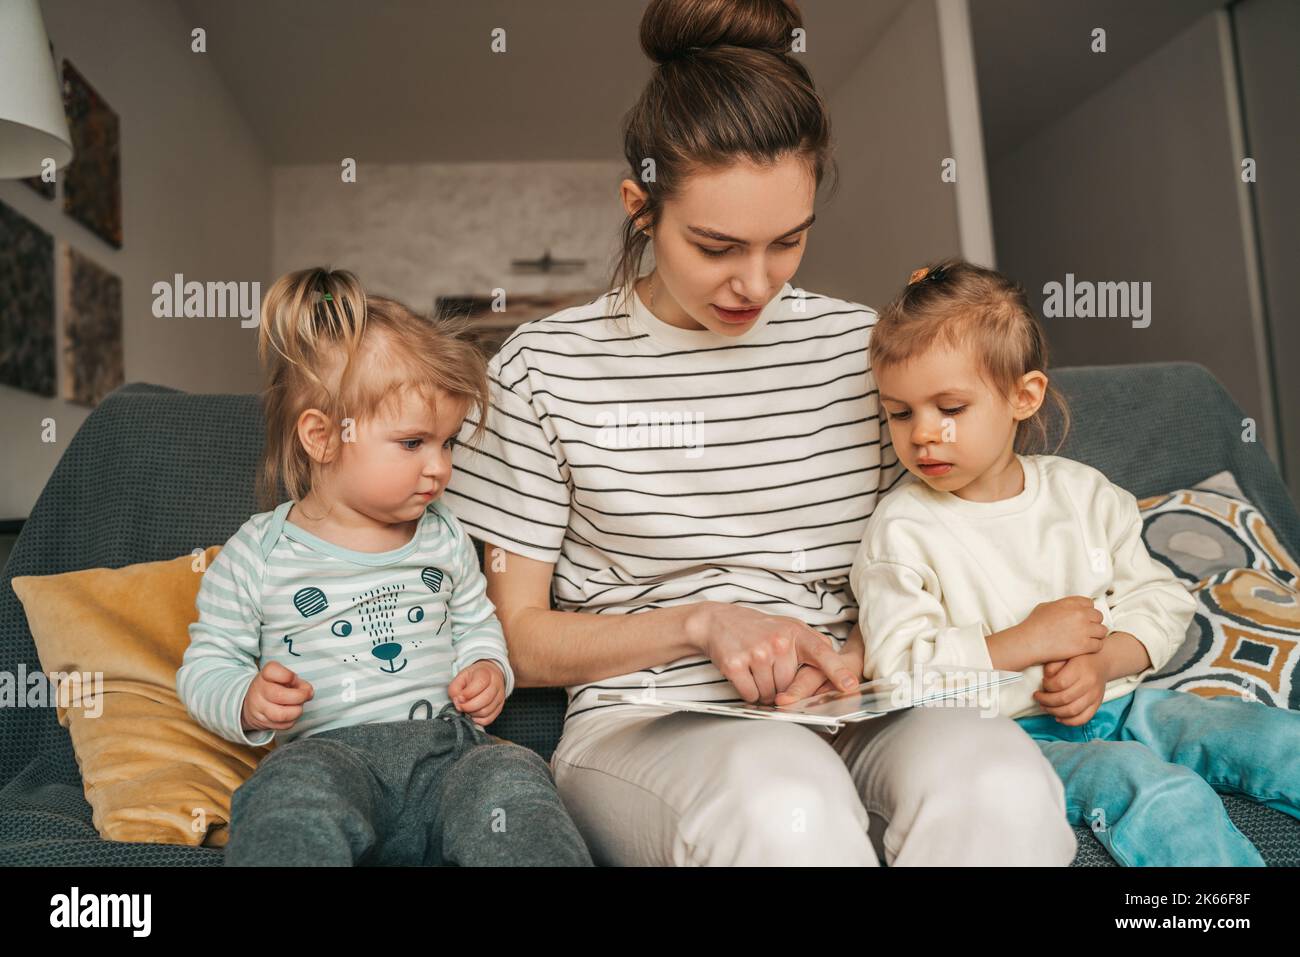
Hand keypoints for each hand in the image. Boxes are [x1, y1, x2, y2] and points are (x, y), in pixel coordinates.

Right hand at [241, 660, 313, 732]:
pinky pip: (284, 725)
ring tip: (298, 705)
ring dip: (296, 710)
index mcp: (265, 675)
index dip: (287, 675)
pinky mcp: (263, 723)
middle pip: (279, 695)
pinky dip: (293, 720)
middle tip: (306, 695)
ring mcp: (259, 708)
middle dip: (299, 696)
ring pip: (281, 715)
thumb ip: (298, 682)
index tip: (294, 678)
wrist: (254, 702)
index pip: (271, 671)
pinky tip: (292, 712)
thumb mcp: (284, 677)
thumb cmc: (275, 686)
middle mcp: (259, 691)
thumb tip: (308, 692)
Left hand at [449, 660, 505, 726]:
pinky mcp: (499, 708)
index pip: (479, 684)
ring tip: (466, 709)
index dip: (467, 694)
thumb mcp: (461, 677)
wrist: (489, 676)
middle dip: (468, 706)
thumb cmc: (473, 677)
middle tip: (460, 706)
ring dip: (472, 713)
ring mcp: (500, 697)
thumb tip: (458, 702)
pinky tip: (472, 714)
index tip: (459, 697)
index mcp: (486, 674)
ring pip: (486, 711)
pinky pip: (488, 719)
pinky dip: (478, 720)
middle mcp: (496, 685)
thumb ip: (455, 689)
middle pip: (484, 700)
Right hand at [688, 602, 858, 704]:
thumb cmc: (757, 628)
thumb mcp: (788, 627)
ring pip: (770, 694)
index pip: (822, 653)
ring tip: (756, 671)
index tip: (851, 686)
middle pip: (790, 686)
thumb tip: (838, 672)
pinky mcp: (735, 664)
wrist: (717, 621)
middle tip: (769, 671)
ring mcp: (756, 653)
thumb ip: (813, 644)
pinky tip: (744, 675)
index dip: (838, 671)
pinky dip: (748, 693)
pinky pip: (750, 695)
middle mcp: (777, 642)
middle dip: (780, 688)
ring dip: (763, 691)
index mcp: (795, 632)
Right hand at [1016, 596, 1107, 664]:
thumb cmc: (1033, 625)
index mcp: (1071, 603)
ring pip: (1102, 631)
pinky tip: (1084, 649)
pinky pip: (1099, 645)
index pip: (1090, 603)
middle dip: (1093, 623)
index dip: (1087, 611)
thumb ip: (1061, 605)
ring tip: (1087, 640)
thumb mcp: (1045, 606)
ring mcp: (1084, 629)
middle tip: (1085, 631)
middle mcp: (1080, 614)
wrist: (1029, 642)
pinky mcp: (1084, 645)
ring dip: (1096, 636)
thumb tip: (1067, 608)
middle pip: (1098, 617)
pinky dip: (1093, 647)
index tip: (1082, 618)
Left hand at [1033, 653, 1106, 725]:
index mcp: (1081, 668)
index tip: (1042, 683)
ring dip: (1054, 712)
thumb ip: (1054, 664)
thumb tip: (1046, 678)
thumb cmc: (1078, 656)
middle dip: (1046, 701)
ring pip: (1072, 711)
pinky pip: (1083, 718)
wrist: (1101, 661)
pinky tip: (1058, 717)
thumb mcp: (1066, 653)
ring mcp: (1095, 695)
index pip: (1060, 683)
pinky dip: (1069, 721)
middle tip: (1037, 697)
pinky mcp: (1097, 704)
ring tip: (1044, 706)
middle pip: (1064, 699)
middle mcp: (1090, 683)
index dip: (1047, 686)